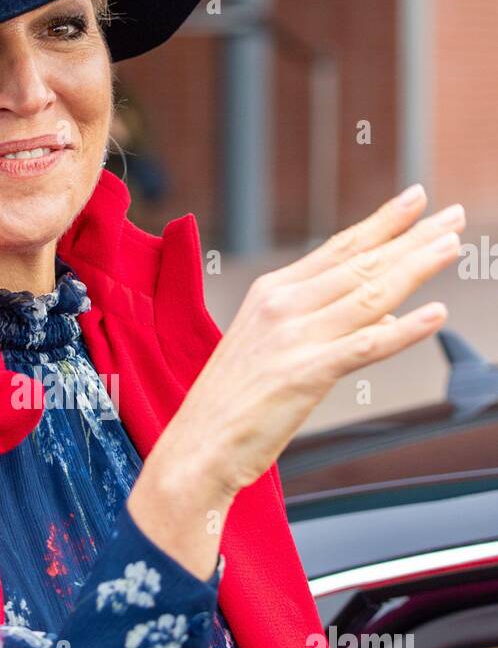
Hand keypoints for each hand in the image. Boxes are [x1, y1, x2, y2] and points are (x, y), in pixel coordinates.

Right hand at [154, 183, 463, 502]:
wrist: (195, 448)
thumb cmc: (230, 406)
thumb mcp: (271, 349)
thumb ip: (323, 325)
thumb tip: (380, 312)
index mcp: (270, 294)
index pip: (338, 249)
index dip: (381, 223)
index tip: (415, 199)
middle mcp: (282, 306)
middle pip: (361, 263)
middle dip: (413, 237)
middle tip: (453, 214)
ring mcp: (294, 338)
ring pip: (369, 294)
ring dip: (417, 267)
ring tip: (452, 246)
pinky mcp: (305, 374)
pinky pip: (367, 345)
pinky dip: (405, 329)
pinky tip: (435, 315)